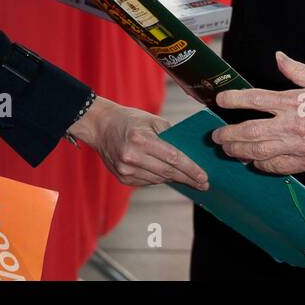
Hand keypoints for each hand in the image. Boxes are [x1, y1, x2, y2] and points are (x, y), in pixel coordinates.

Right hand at [73, 98, 208, 189]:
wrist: (100, 126)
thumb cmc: (129, 120)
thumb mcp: (151, 120)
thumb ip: (170, 135)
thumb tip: (190, 153)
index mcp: (141, 139)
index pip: (173, 158)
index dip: (191, 169)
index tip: (204, 177)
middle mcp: (132, 157)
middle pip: (167, 171)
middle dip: (188, 178)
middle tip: (204, 184)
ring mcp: (125, 169)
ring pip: (158, 179)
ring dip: (175, 179)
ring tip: (190, 180)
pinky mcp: (122, 177)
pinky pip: (148, 181)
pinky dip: (159, 178)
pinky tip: (169, 176)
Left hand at [212, 51, 304, 175]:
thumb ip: (298, 70)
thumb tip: (279, 58)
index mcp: (296, 100)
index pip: (255, 98)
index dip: (233, 99)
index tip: (220, 100)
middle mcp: (292, 124)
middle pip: (249, 130)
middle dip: (227, 134)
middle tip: (217, 135)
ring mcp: (298, 146)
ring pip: (257, 152)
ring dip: (238, 151)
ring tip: (228, 149)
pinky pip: (275, 166)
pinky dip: (261, 165)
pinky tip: (254, 162)